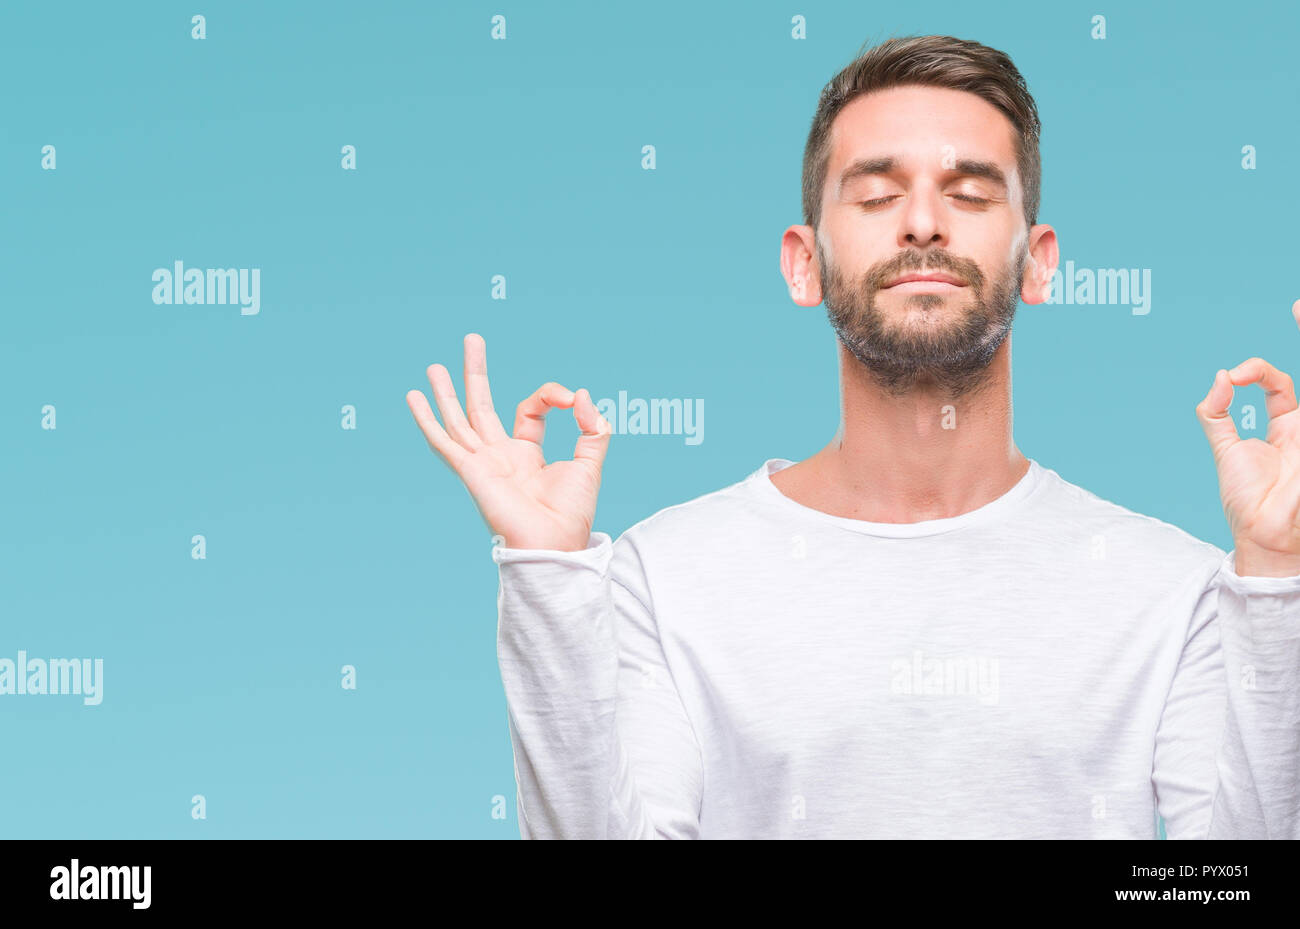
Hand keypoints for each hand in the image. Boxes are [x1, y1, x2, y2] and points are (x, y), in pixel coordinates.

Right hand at [405, 333, 611, 551]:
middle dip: (476, 372)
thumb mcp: (590, 463)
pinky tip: (413, 398)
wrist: (555, 543)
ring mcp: (482, 463)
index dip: (550, 395)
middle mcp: (499, 456)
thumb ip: (593, 429)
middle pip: (482, 405)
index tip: (571, 400)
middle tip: (472, 339)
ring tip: (434, 365)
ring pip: (459, 419)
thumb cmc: (571, 513)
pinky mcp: (470, 471)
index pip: (530, 409)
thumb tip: (583, 396)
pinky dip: (427, 420)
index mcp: (526, 454)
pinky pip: (443, 442)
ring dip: (446, 391)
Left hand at [1195, 298, 1299, 575]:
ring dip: (1276, 377)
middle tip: (1297, 306)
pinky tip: (1257, 382)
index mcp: (1287, 423)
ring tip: (1296, 320)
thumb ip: (1215, 413)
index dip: (1259, 367)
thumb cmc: (1248, 497)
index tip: (1237, 372)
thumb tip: (1219, 377)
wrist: (1264, 535)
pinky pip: (1297, 410)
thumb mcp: (1225, 449)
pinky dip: (1278, 391)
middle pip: (1294, 380)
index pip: (1278, 381)